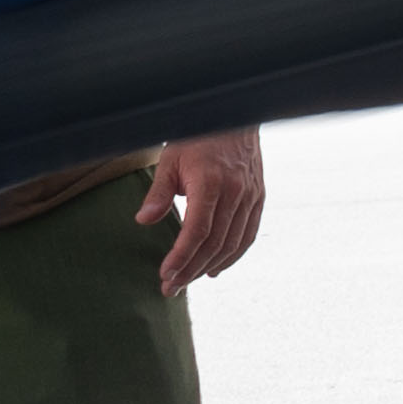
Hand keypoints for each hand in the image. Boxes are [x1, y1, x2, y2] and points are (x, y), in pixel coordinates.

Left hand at [141, 130, 263, 289]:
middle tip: (170, 288)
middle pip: (215, 244)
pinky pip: (248, 234)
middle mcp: (236, 192)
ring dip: (210, 267)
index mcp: (211, 183)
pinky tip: (217, 268)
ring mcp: (251, 196)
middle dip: (191, 270)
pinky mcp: (258, 197)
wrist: (235, 115)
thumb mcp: (170, 159)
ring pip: (233, 243)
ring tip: (189, 280)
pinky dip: (233, 255)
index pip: (197, 231)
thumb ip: (159, 192)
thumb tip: (144, 221)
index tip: (165, 275)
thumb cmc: (197, 136)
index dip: (181, 257)